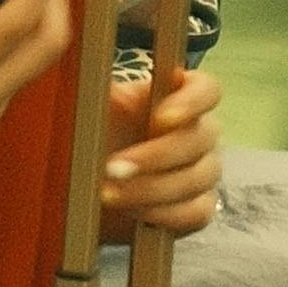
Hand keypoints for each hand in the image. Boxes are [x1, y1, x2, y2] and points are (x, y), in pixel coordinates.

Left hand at [102, 58, 219, 242]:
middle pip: (201, 137)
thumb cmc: (86, 141)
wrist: (81, 191)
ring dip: (153, 189)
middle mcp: (195, 132)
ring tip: (109, 195)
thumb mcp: (88, 110)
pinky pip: (197, 212)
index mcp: (174, 98)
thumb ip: (96, 87)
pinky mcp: (197, 208)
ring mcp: (201, 171)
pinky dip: (165, 215)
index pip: (206, 90)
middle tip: (112, 168)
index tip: (159, 119)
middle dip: (156, 156)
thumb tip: (84, 71)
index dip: (191, 102)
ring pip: (199, 177)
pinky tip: (133, 214)